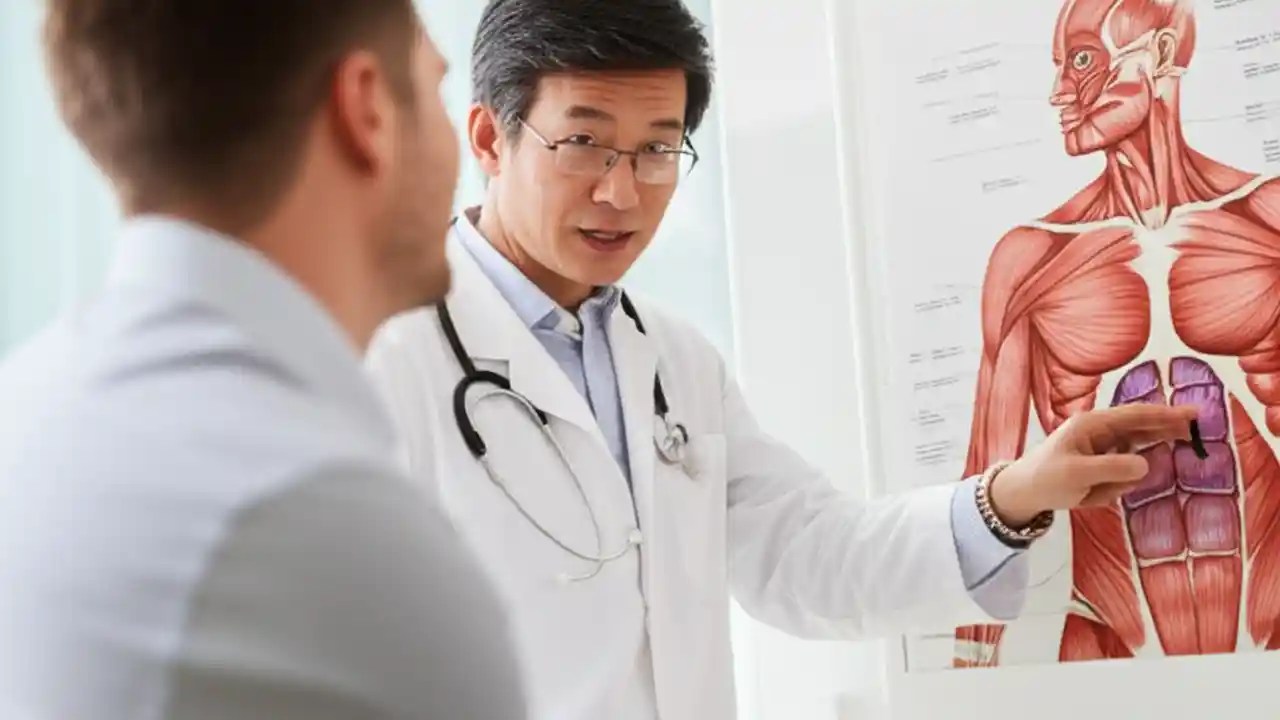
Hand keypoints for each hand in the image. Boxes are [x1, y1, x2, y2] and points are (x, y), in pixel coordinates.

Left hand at [987, 403, 1198, 527]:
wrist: (1023, 494)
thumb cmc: (1046, 478)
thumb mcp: (1077, 474)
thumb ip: (1112, 468)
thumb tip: (1146, 463)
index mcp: (1093, 424)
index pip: (1136, 416)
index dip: (1166, 415)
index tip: (1194, 414)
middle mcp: (1101, 433)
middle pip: (1144, 429)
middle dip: (1165, 432)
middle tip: (1195, 434)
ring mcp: (1104, 449)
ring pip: (1134, 460)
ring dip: (1120, 481)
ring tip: (1095, 490)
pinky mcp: (1105, 466)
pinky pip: (1123, 477)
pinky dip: (1112, 490)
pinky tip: (1087, 497)